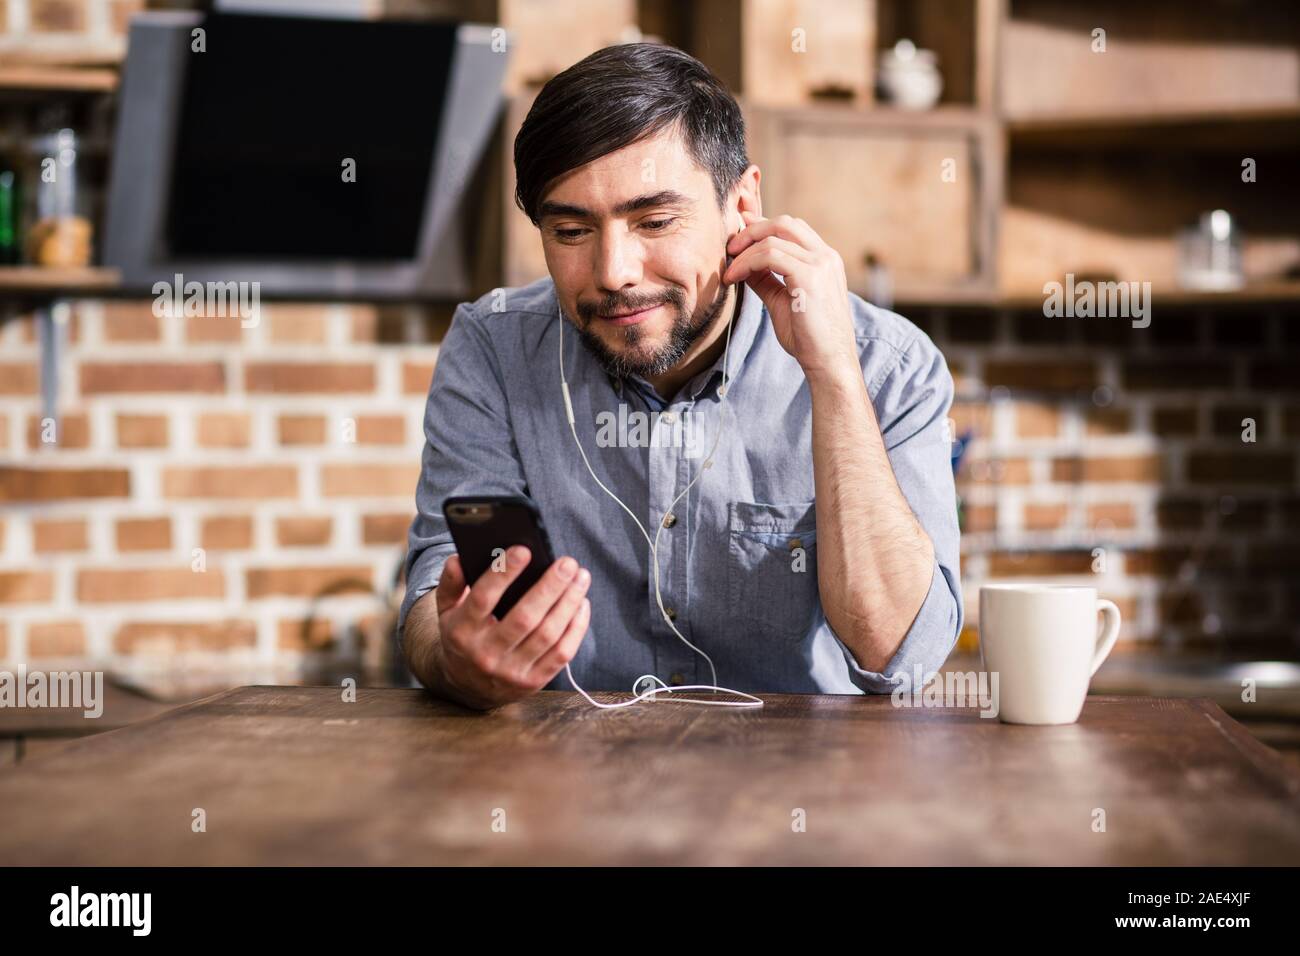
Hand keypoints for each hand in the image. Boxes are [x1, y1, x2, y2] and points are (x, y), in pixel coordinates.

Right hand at [432, 547, 591, 708]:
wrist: (469, 688)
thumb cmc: (463, 637)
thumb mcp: (447, 611)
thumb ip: (451, 583)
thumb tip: (459, 558)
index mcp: (462, 631)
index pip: (483, 599)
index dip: (503, 574)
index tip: (524, 550)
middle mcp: (486, 653)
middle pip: (524, 617)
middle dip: (550, 587)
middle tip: (568, 563)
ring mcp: (511, 671)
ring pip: (548, 634)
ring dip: (569, 603)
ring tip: (581, 577)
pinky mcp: (533, 682)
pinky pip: (562, 653)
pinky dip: (576, 627)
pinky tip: (582, 604)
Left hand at [723, 210, 858, 380]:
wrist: (828, 361)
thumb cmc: (807, 337)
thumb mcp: (781, 300)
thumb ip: (766, 279)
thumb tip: (743, 264)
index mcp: (824, 259)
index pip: (792, 228)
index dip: (762, 225)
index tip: (738, 232)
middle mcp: (825, 256)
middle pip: (784, 223)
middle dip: (752, 230)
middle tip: (730, 248)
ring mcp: (820, 264)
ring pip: (773, 238)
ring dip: (744, 252)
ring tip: (729, 272)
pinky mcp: (810, 277)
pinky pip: (770, 255)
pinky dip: (747, 263)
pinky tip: (735, 277)